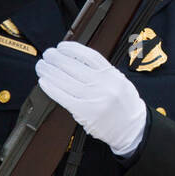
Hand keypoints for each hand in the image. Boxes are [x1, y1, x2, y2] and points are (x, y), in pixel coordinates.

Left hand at [35, 40, 146, 156]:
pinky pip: (63, 97)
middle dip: (55, 58)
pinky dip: (51, 88)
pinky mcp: (84, 112)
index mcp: (112, 74)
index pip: (88, 55)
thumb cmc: (124, 105)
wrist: (132, 128)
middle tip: (48, 55)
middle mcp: (103, 84)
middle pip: (73, 66)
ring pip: (64, 80)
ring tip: (42, 67)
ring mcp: (94, 99)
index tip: (61, 47)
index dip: (71, 48)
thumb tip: (75, 59)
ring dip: (49, 71)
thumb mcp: (119, 81)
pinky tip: (45, 82)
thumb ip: (101, 71)